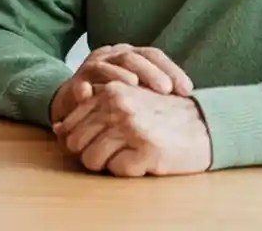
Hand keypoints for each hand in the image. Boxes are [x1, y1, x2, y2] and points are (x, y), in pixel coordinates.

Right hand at [49, 44, 193, 122]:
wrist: (78, 102)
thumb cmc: (116, 99)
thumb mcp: (139, 93)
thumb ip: (158, 92)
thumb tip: (194, 102)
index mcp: (131, 55)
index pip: (153, 55)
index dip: (171, 70)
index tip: (187, 90)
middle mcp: (112, 56)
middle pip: (132, 57)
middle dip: (150, 72)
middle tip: (165, 89)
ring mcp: (92, 67)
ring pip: (106, 66)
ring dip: (120, 75)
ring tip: (134, 86)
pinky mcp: (75, 82)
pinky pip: (80, 83)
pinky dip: (84, 88)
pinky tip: (91, 96)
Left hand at [53, 81, 211, 176]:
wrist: (205, 126)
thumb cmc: (163, 115)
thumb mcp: (126, 101)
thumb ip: (93, 109)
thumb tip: (56, 129)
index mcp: (110, 91)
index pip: (69, 125)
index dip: (77, 142)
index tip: (97, 143)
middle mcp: (117, 105)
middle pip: (76, 144)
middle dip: (90, 154)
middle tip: (115, 152)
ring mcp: (131, 127)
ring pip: (92, 160)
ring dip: (108, 163)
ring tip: (130, 154)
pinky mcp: (146, 149)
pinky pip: (117, 170)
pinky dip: (129, 170)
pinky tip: (145, 158)